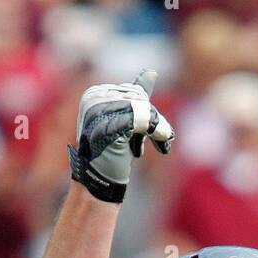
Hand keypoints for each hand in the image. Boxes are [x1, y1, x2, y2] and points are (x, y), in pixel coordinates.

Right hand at [69, 69, 173, 203]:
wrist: (99, 184)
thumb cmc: (111, 156)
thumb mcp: (126, 124)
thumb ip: (136, 99)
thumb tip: (152, 72)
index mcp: (94, 94)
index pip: (133, 93)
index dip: (148, 114)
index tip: (155, 134)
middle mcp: (94, 98)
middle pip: (139, 98)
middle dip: (155, 121)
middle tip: (163, 141)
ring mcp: (99, 110)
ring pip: (144, 108)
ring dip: (159, 129)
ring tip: (163, 144)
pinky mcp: (109, 123)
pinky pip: (143, 118)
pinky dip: (158, 132)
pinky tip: (163, 147)